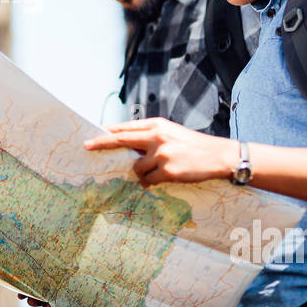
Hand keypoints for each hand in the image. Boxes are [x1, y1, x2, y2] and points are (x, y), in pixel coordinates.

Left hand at [83, 117, 235, 187]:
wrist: (219, 155)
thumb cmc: (193, 145)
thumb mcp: (171, 133)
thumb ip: (150, 136)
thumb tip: (126, 144)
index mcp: (157, 125)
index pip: (126, 127)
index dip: (108, 131)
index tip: (93, 133)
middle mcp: (157, 136)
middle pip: (121, 140)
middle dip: (102, 143)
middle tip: (87, 146)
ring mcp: (161, 154)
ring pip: (136, 168)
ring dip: (142, 172)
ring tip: (162, 169)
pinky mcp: (167, 171)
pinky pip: (148, 180)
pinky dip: (152, 181)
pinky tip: (167, 177)